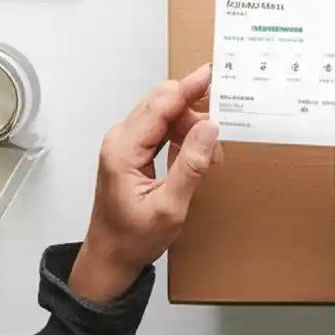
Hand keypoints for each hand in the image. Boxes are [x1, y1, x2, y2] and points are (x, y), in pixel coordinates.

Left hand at [69, 64, 222, 301]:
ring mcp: (124, 144)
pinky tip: (197, 153)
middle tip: (224, 113)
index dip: (188, 87)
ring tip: (211, 154)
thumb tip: (210, 129)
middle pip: (162, 103)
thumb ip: (191, 165)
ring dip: (191, 126)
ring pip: (164, 115)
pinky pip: (161, 130)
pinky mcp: (131, 152)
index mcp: (123, 150)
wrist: (109, 260)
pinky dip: (183, 136)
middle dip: (195, 108)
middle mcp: (120, 140)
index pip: (160, 105)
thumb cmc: (133, 239)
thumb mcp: (170, 207)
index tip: (212, 74)